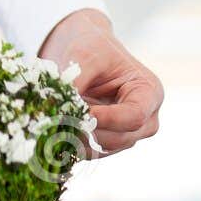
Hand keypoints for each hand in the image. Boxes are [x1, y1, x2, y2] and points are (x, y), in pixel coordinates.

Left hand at [37, 8, 163, 153]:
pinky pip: (88, 153)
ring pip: (102, 150)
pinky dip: (69, 144)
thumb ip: (77, 81)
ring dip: (75, 138)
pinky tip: (51, 131)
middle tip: (57, 120)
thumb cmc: (92, 47)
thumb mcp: (85, 56)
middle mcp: (144, 120)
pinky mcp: (106, 144)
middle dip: (87, 130)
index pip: (134, 116)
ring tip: (51, 122)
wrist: (83, 53)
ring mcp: (126, 135)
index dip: (107, 119)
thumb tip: (62, 108)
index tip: (80, 112)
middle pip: (119, 138)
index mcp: (149, 93)